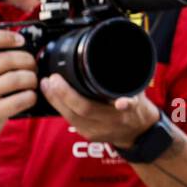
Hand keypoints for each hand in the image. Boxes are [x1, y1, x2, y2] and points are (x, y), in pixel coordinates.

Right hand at [0, 28, 36, 155]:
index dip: (7, 36)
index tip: (21, 40)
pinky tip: (29, 97)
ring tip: (32, 82)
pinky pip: (20, 100)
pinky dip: (30, 97)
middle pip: (8, 59)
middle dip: (28, 61)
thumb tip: (18, 43)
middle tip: (33, 67)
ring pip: (17, 79)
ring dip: (32, 79)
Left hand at [40, 75, 159, 147]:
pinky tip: (51, 95)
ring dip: (55, 100)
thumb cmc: (138, 107)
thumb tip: (117, 52)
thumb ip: (127, 77)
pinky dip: (60, 106)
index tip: (60, 80)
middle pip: (79, 111)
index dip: (76, 95)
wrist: (140, 133)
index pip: (97, 105)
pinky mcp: (88, 134)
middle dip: (61, 94)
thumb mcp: (138, 90)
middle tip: (51, 78)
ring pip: (70, 117)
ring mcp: (97, 131)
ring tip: (46, 84)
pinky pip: (70, 120)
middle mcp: (109, 123)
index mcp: (124, 112)